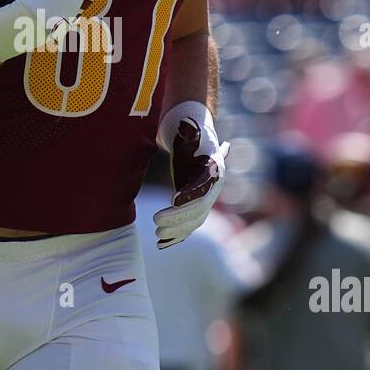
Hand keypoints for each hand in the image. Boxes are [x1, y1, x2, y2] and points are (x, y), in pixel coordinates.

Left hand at [153, 115, 229, 248]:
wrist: (194, 139)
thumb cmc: (189, 133)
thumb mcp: (189, 129)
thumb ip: (190, 130)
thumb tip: (188, 124)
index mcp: (213, 169)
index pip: (203, 187)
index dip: (189, 195)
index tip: (172, 201)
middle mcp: (214, 186)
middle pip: (199, 209)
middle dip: (178, 218)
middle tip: (156, 223)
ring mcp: (206, 198)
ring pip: (194, 220)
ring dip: (177, 230)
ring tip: (157, 234)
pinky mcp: (196, 206)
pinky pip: (189, 225)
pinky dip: (176, 236)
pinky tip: (162, 245)